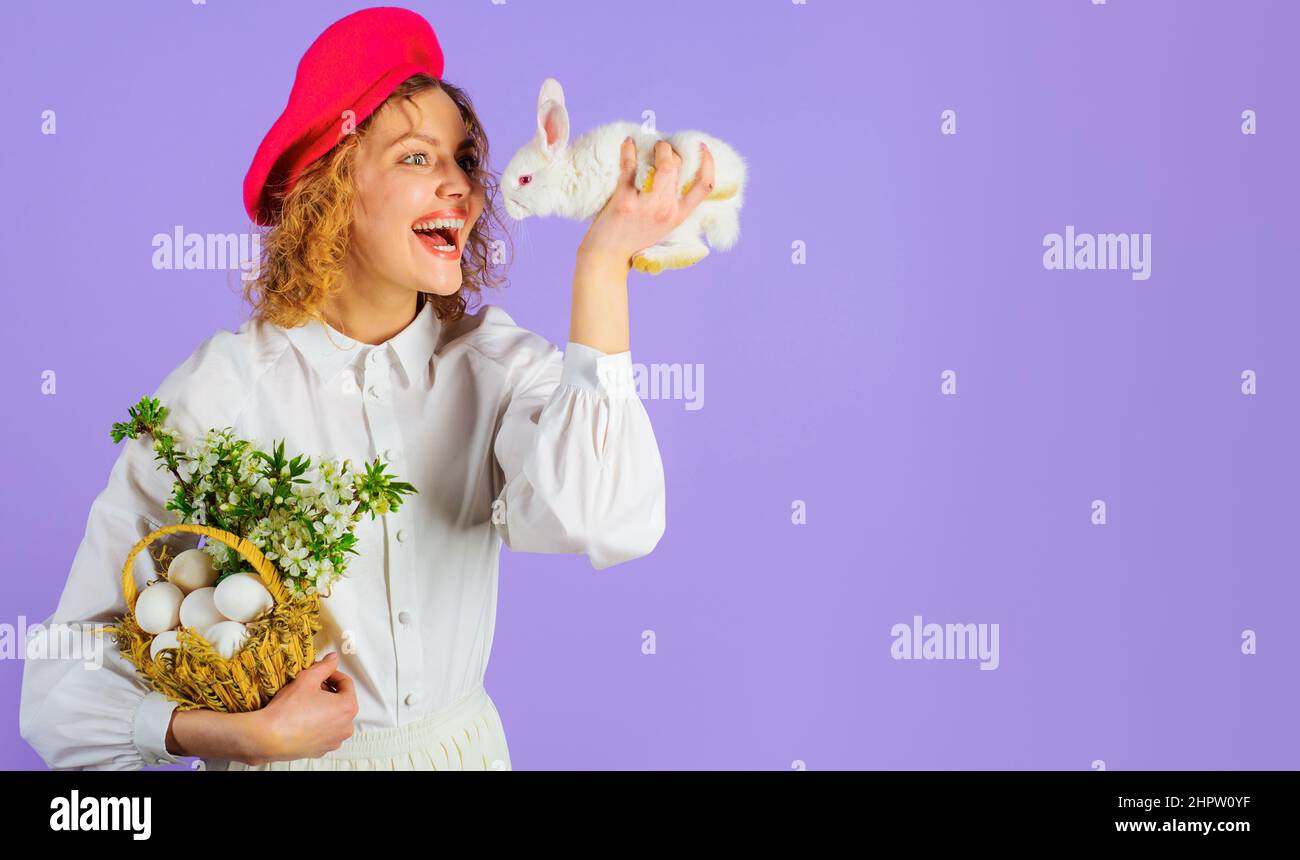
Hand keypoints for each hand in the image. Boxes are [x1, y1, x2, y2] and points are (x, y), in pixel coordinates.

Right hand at [249, 651, 357, 763]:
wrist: (268, 737)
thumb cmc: (287, 712)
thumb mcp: (307, 679)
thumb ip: (324, 666)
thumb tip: (332, 659)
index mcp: (347, 707)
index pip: (347, 683)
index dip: (333, 674)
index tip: (322, 673)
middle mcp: (346, 726)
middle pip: (342, 701)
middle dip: (329, 691)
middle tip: (312, 686)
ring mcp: (335, 740)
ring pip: (335, 717)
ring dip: (325, 707)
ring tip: (306, 702)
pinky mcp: (322, 749)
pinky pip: (326, 731)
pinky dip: (319, 723)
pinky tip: (303, 718)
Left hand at [577, 138, 715, 265]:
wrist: (607, 257)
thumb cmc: (632, 240)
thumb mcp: (660, 226)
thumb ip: (668, 205)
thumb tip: (670, 174)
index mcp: (677, 216)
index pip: (704, 187)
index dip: (708, 163)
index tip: (702, 148)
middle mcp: (665, 210)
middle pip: (678, 168)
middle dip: (672, 150)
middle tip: (662, 147)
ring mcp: (646, 206)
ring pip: (662, 165)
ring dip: (658, 148)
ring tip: (652, 146)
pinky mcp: (625, 201)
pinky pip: (630, 167)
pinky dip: (628, 151)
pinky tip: (627, 143)